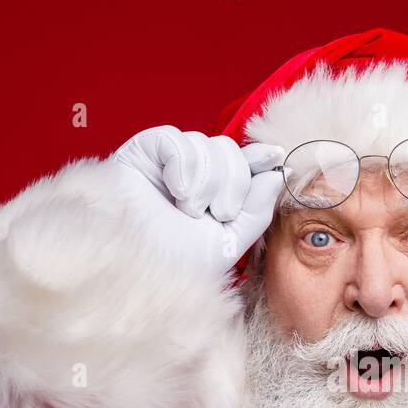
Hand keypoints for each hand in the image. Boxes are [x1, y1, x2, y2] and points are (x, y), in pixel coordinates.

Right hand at [113, 126, 285, 269]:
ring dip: (207, 182)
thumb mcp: (227, 244)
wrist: (129, 268)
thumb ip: (256, 212)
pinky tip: (176, 191)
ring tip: (187, 210)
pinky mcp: (144, 152)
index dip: (261, 158)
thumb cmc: (172, 264)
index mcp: (212, 197)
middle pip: (231, 151)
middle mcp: (192, 177)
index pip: (244, 164)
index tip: (277, 158)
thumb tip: (279, 173)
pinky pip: (177, 139)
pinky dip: (183, 165)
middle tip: (218, 213)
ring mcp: (167, 163)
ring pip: (207, 144)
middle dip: (234, 183)